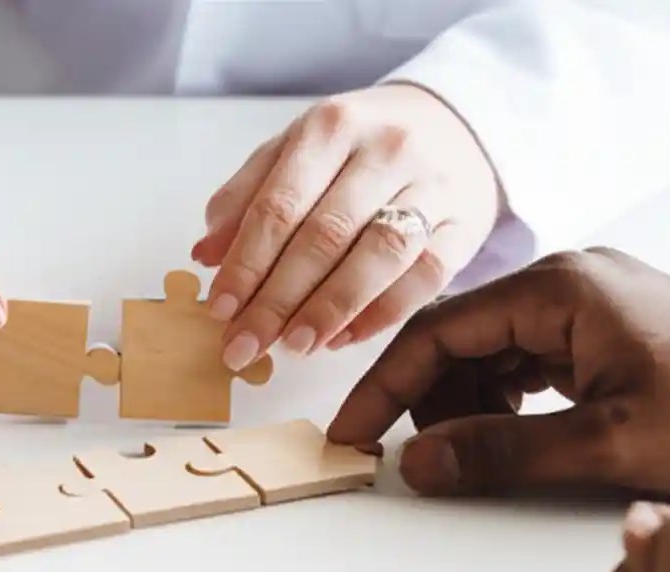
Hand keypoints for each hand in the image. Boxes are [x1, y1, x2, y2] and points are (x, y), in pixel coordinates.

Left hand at [192, 84, 499, 369]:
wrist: (455, 126)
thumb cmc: (358, 147)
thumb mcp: (296, 151)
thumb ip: (248, 197)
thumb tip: (205, 256)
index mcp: (330, 126)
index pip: (279, 205)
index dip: (246, 264)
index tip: (220, 310)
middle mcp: (385, 150)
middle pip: (324, 236)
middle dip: (278, 300)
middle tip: (245, 344)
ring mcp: (432, 185)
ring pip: (378, 257)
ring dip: (330, 310)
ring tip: (294, 346)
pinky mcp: (465, 224)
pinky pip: (424, 277)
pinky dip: (381, 314)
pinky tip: (341, 339)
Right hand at [329, 247, 669, 497]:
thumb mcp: (610, 442)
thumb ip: (503, 450)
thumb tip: (418, 462)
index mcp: (559, 288)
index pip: (437, 331)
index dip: (383, 385)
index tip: (350, 432)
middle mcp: (566, 282)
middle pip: (457, 337)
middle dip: (428, 399)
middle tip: (419, 459)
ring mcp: (586, 304)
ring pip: (488, 351)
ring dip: (467, 404)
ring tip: (477, 455)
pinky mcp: (603, 330)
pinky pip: (524, 360)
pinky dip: (503, 401)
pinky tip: (512, 434)